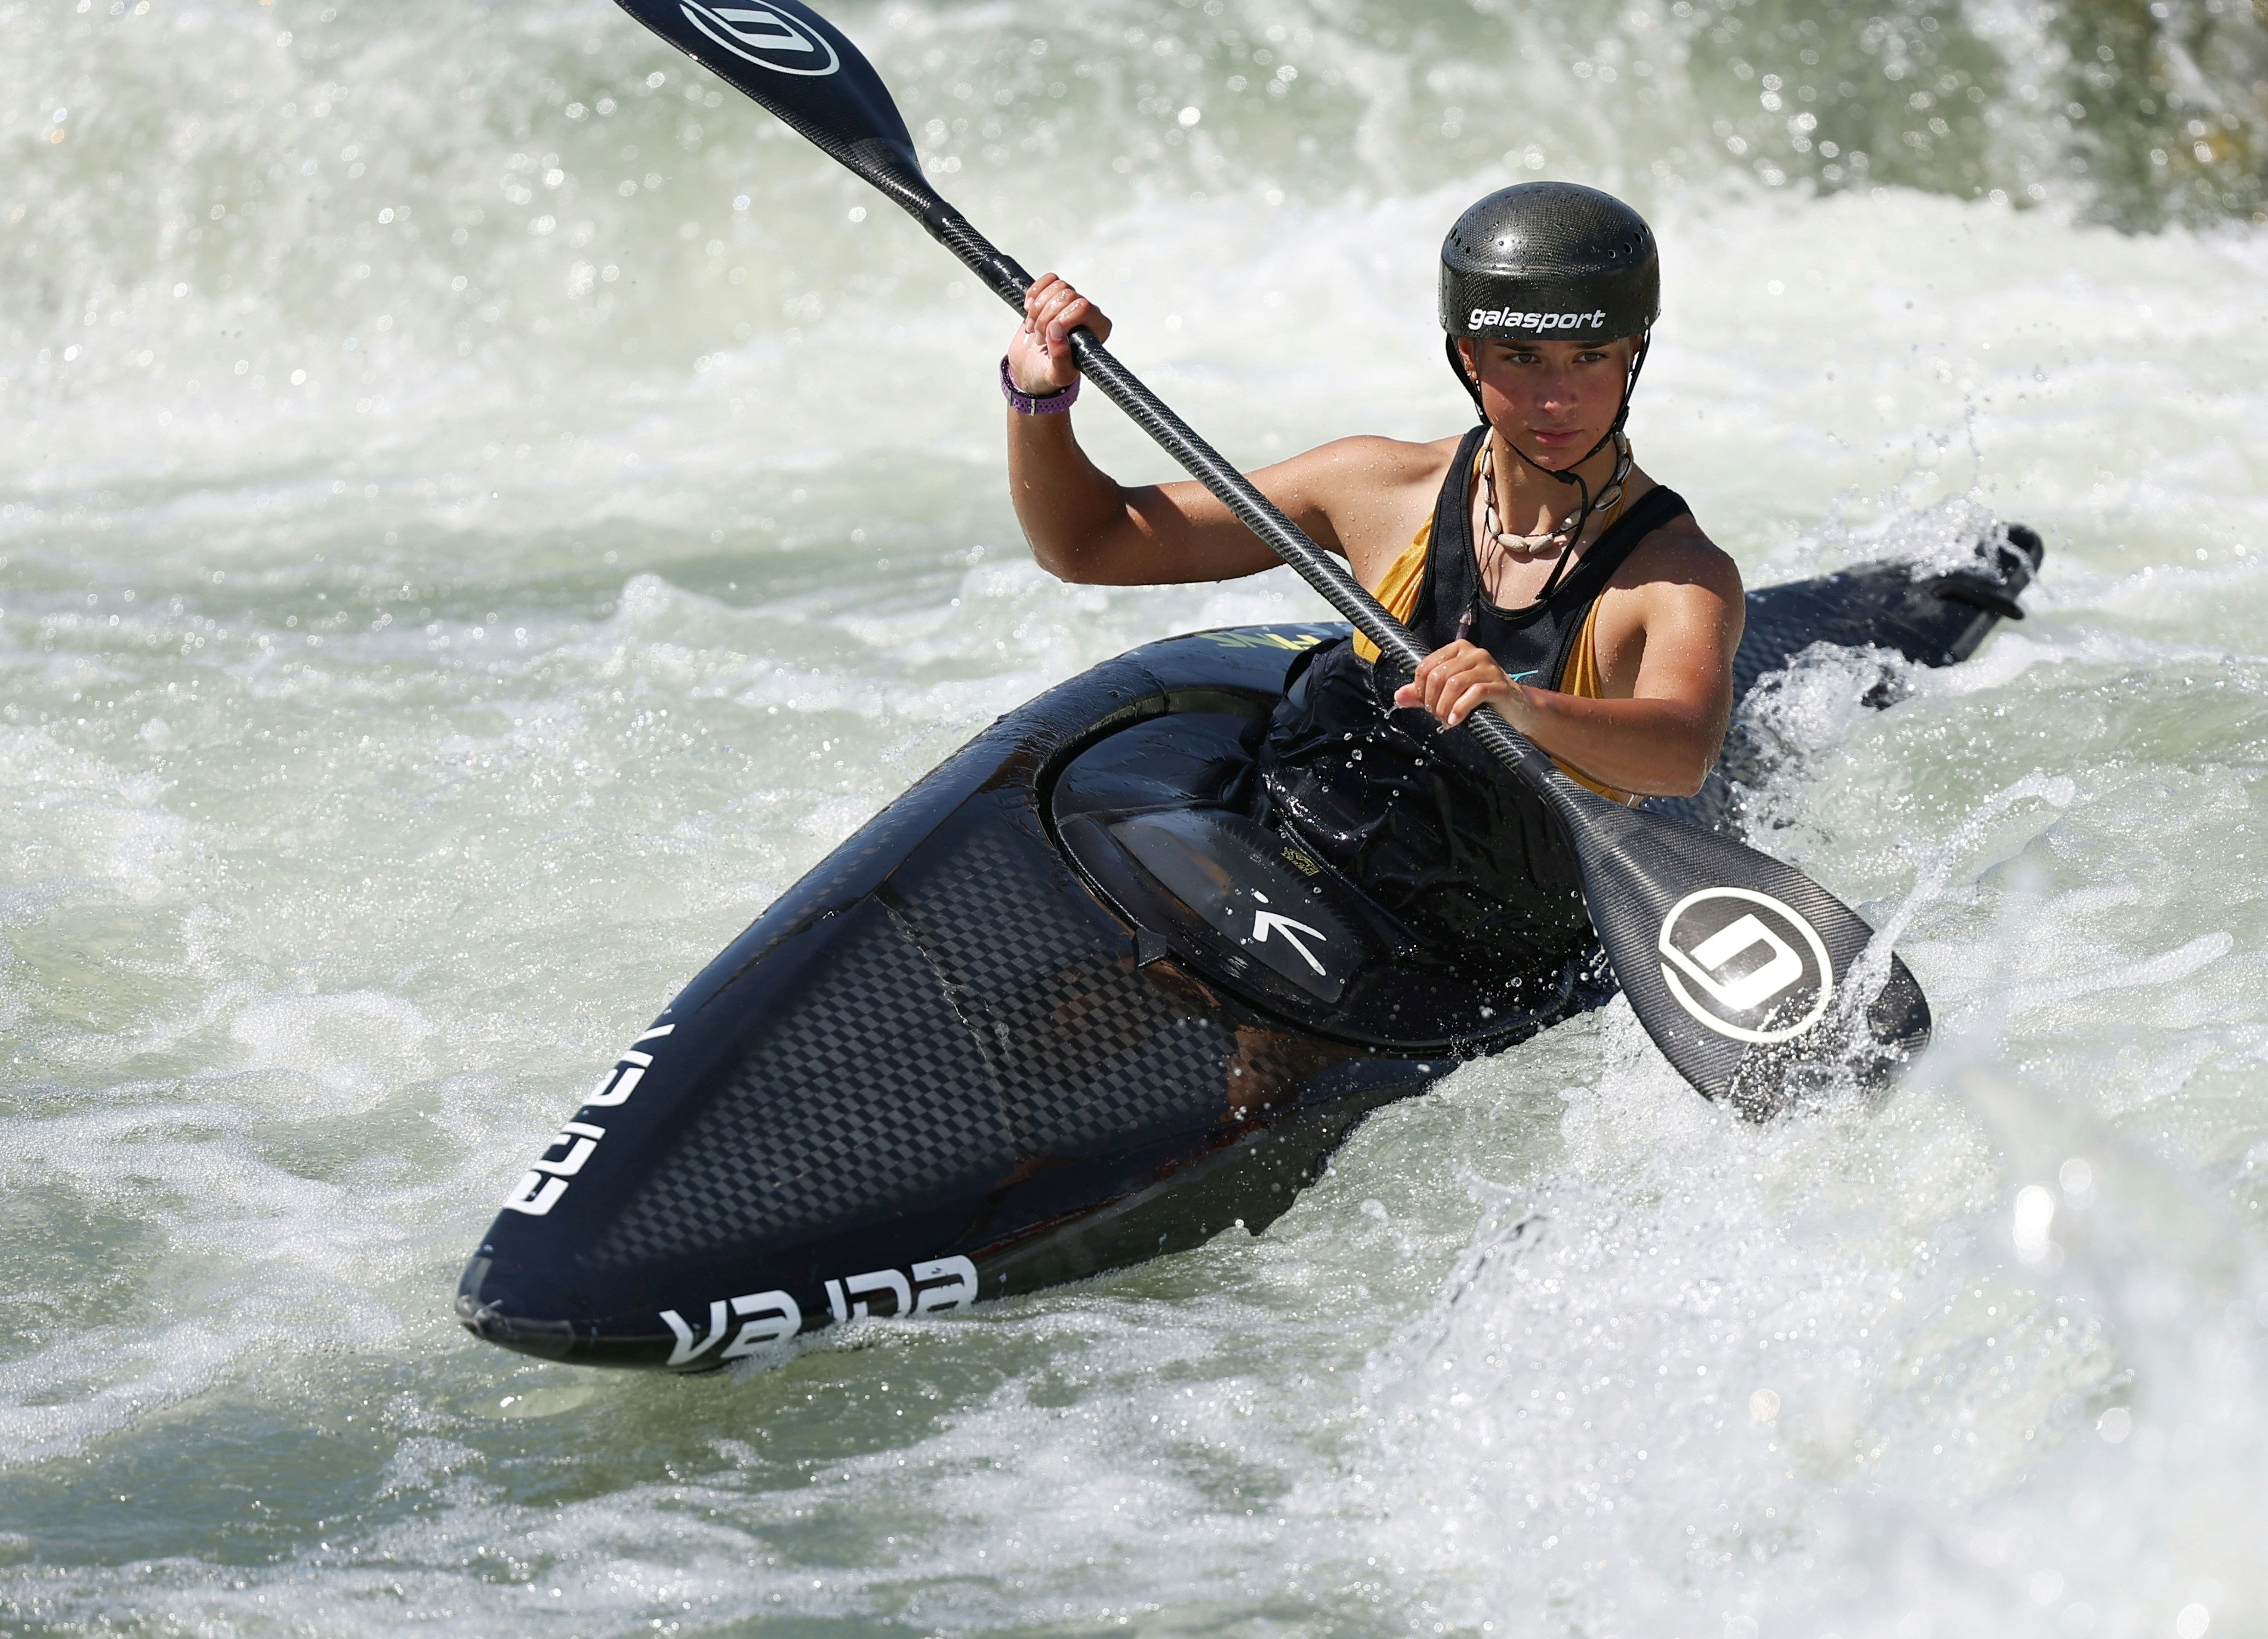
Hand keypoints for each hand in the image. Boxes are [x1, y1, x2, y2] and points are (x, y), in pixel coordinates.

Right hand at [1007, 273, 1111, 394]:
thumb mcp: (1058, 374)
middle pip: (1067, 295)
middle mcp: (1088, 313)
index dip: (1061, 318)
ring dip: (1037, 309)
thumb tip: (1056, 330)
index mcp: (1098, 329)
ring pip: (1057, 286)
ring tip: (1033, 329)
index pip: (1083, 307)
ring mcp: (1070, 303)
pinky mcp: (1053, 296)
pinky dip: (1034, 292)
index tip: (1048, 338)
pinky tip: (1029, 309)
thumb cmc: (1049, 374)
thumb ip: (1061, 357)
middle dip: (1046, 317)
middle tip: (1039, 338)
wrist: (1030, 369)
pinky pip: (1049, 279)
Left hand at [1393, 639, 1520, 728]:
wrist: (1515, 708)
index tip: (1425, 704)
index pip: (1425, 666)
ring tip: (1446, 720)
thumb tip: (1399, 697)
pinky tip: (1456, 720)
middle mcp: (1474, 653)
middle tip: (1437, 716)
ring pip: (1454, 684)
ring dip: (1444, 707)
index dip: (1419, 689)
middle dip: (1432, 701)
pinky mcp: (1500, 684)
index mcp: (1458, 649)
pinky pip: (1474, 693)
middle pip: (1438, 676)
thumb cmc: (1480, 699)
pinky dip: (1460, 709)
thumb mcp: (1448, 694)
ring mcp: (1489, 667)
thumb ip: (1423, 694)